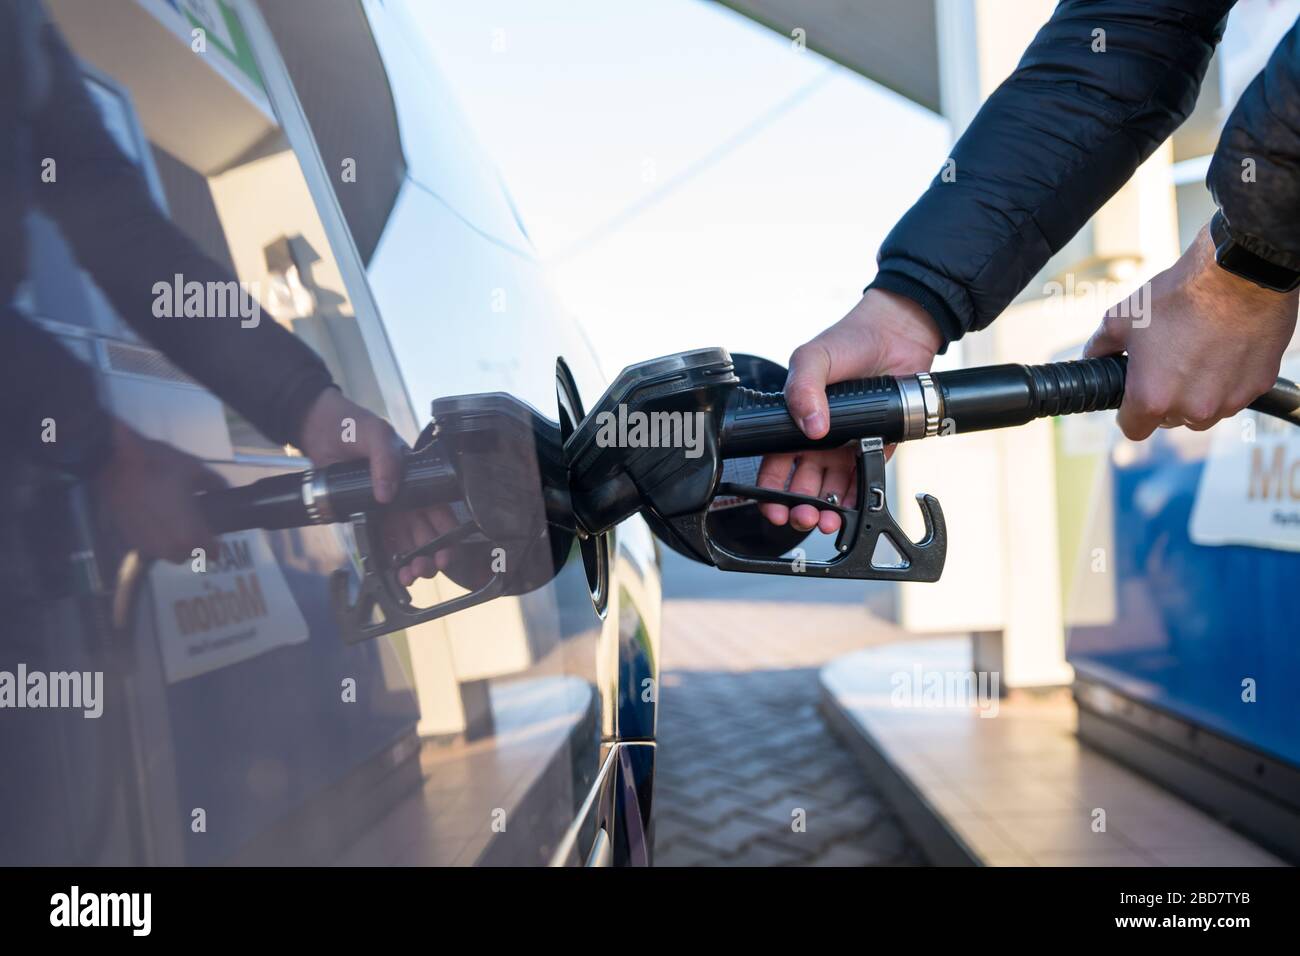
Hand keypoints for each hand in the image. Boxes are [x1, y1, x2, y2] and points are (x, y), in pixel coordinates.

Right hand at [95, 420, 225, 562]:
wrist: (114, 462)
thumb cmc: (159, 465)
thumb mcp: (196, 469)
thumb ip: (216, 484)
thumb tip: (225, 491)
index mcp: (190, 534)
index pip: (211, 552)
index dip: (215, 541)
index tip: (214, 528)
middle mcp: (169, 547)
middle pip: (189, 554)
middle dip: (194, 542)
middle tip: (195, 521)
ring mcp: (146, 545)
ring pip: (168, 553)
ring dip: (175, 542)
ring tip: (174, 518)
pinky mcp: (129, 538)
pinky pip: (151, 545)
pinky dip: (157, 536)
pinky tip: (156, 516)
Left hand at [296, 388, 447, 585]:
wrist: (318, 429)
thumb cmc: (353, 426)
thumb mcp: (376, 433)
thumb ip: (386, 459)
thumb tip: (387, 495)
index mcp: (417, 477)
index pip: (440, 509)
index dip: (447, 533)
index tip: (445, 552)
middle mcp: (406, 496)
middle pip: (428, 532)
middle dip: (432, 554)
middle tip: (426, 568)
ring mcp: (386, 509)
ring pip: (408, 542)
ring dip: (413, 562)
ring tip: (409, 576)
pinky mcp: (365, 516)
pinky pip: (383, 542)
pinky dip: (391, 560)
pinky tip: (394, 573)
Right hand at [759, 288, 941, 532]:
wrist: (898, 334)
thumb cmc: (849, 340)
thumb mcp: (812, 357)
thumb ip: (802, 388)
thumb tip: (810, 427)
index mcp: (794, 420)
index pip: (774, 464)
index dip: (769, 489)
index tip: (771, 507)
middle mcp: (818, 438)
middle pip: (800, 485)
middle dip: (797, 507)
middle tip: (802, 517)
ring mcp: (847, 445)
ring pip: (830, 491)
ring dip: (826, 511)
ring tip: (828, 521)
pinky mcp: (876, 447)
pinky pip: (864, 481)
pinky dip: (857, 501)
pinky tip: (852, 511)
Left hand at [1084, 223, 1297, 439]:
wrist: (1239, 274)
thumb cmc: (1178, 296)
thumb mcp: (1121, 319)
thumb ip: (1099, 348)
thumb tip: (1092, 358)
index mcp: (1152, 398)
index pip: (1134, 429)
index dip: (1129, 413)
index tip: (1132, 397)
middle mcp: (1192, 409)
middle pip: (1170, 420)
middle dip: (1164, 399)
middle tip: (1166, 364)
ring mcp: (1228, 401)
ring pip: (1204, 413)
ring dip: (1196, 395)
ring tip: (1195, 355)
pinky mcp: (1257, 387)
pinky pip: (1234, 396)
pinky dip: (1226, 381)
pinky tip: (1223, 351)